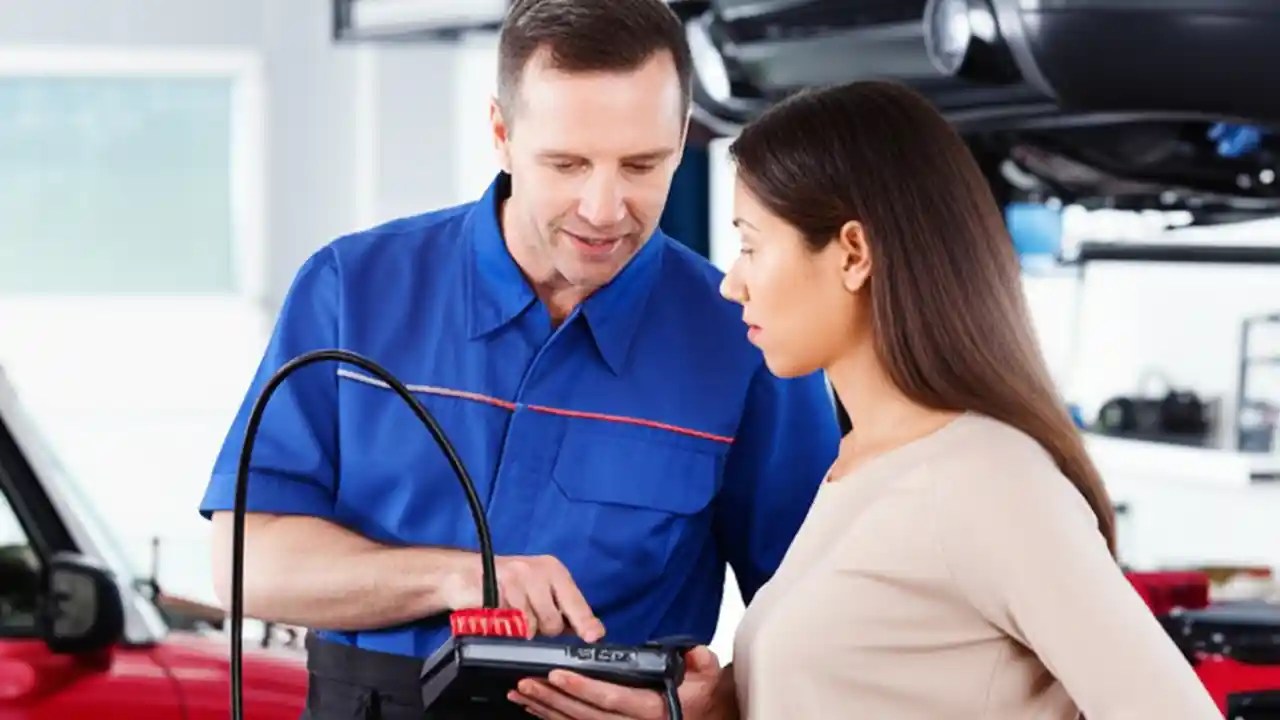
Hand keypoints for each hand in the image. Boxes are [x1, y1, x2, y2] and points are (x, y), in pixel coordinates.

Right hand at [442, 553, 604, 640]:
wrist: (465, 573)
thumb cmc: (508, 584)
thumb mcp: (540, 589)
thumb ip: (564, 608)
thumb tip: (591, 632)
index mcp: (553, 570)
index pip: (575, 601)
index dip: (585, 622)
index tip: (593, 637)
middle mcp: (536, 571)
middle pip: (552, 623)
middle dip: (542, 630)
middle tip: (527, 617)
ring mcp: (514, 581)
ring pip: (529, 628)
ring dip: (521, 632)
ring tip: (510, 616)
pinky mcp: (493, 593)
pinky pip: (507, 627)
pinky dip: (503, 630)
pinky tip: (498, 617)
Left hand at [508, 645, 727, 719]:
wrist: (705, 716)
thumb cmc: (701, 693)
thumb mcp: (707, 674)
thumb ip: (699, 663)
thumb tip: (692, 654)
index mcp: (653, 709)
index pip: (611, 698)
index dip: (582, 687)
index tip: (558, 674)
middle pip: (584, 713)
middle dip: (553, 698)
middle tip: (527, 681)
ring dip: (547, 709)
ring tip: (522, 692)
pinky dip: (554, 717)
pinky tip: (535, 708)